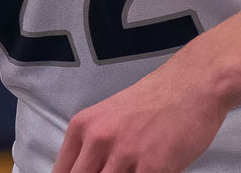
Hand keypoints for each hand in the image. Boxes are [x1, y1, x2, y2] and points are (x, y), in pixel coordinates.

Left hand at [51, 61, 226, 172]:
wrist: (189, 87)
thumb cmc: (153, 101)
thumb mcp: (108, 117)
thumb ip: (93, 145)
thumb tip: (87, 168)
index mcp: (82, 126)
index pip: (62, 170)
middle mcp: (98, 139)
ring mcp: (124, 154)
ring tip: (131, 172)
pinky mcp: (153, 167)